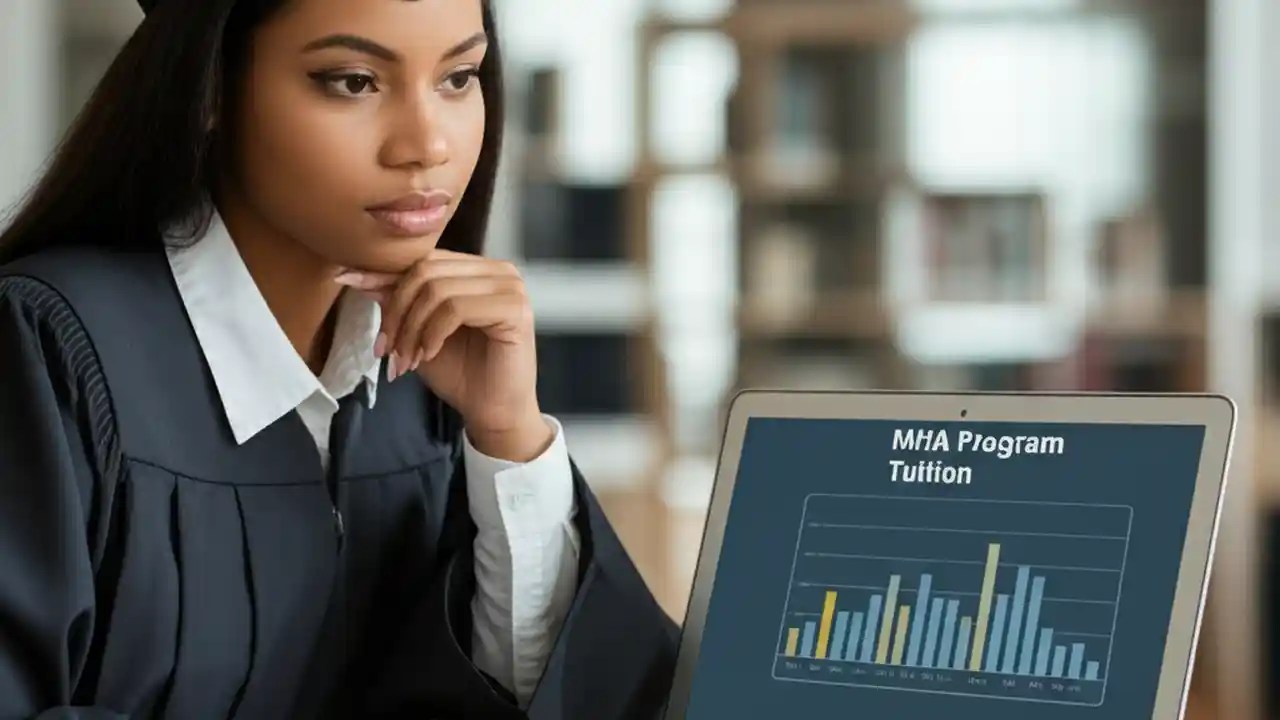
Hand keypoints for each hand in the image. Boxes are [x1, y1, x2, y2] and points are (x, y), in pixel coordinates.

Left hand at [334, 250, 553, 460]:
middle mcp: (498, 270)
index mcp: (478, 269)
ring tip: (405, 359)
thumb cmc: (460, 374)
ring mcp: (510, 287)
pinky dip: (432, 333)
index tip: (346, 281)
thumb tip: (358, 274)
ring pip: (438, 289)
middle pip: (427, 270)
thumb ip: (396, 301)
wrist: (492, 413)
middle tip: (386, 349)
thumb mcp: (416, 332)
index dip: (385, 273)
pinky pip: (456, 308)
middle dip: (397, 310)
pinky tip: (428, 354)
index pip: (425, 259)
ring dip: (411, 328)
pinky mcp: (515, 309)